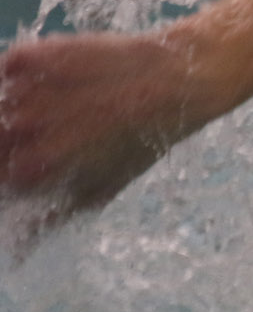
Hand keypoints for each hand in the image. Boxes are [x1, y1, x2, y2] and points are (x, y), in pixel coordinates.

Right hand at [0, 32, 200, 222]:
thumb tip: (17, 254)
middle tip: (40, 138)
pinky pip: (8, 70)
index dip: (8, 174)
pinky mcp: (29, 57)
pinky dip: (22, 76)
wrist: (176, 80)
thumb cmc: (142, 140)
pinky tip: (56, 80)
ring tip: (60, 107)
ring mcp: (21, 92)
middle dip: (7, 143)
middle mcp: (19, 131)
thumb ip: (50, 219)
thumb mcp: (99, 188)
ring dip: (15, 108)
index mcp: (31, 170)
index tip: (22, 171)